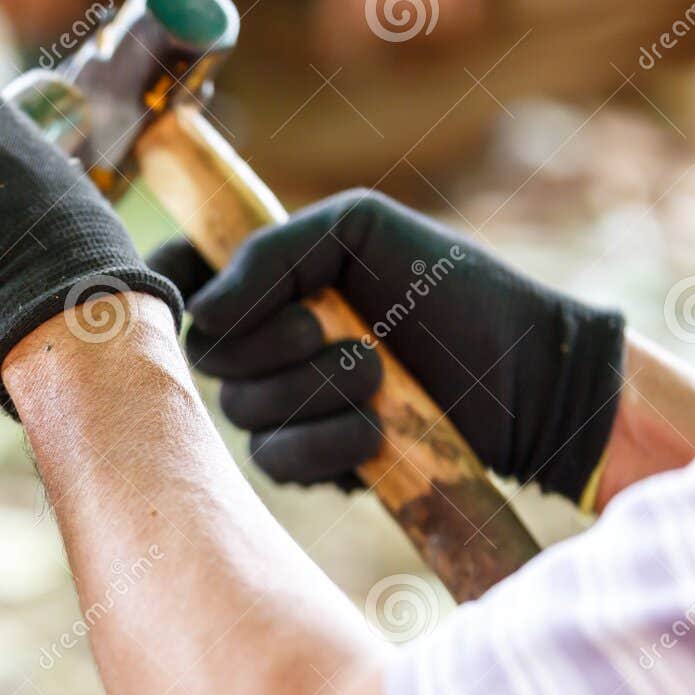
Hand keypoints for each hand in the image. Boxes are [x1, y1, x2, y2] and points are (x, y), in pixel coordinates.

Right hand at [158, 189, 625, 501]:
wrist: (529, 370)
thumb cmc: (453, 286)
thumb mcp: (360, 230)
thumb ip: (272, 251)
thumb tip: (201, 311)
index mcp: (271, 283)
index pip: (180, 280)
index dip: (164, 283)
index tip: (187, 285)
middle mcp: (268, 346)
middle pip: (207, 356)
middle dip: (270, 341)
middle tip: (336, 328)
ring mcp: (289, 407)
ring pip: (243, 412)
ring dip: (312, 389)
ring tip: (377, 374)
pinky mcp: (317, 464)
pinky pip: (280, 462)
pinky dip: (327, 442)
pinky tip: (376, 428)